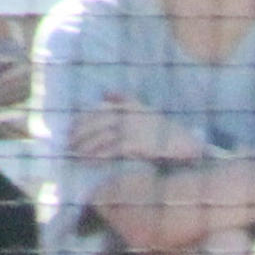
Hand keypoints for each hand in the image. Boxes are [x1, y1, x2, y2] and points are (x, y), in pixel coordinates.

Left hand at [71, 103, 212, 166]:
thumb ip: (125, 100)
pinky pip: (110, 149)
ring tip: (74, 154)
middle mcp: (128, 115)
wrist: (186, 145)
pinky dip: (97, 155)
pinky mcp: (134, 144)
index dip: (83, 119)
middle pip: (96, 122)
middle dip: (80, 133)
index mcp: (129, 106)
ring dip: (85, 146)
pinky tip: (88, 161)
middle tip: (68, 143)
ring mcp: (131, 129)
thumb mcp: (145, 110)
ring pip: (100, 137)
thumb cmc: (167, 131)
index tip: (71, 127)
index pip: (100, 109)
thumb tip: (105, 93)